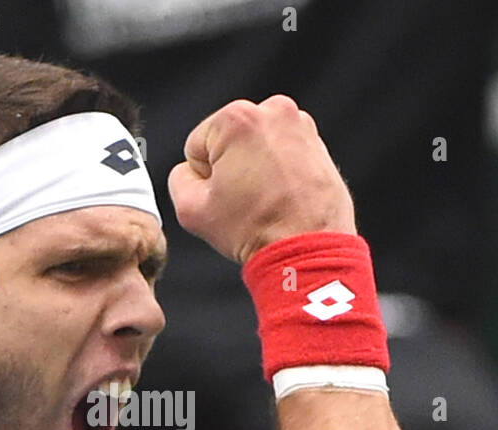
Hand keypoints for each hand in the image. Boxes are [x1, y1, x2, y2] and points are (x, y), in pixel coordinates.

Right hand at [168, 95, 356, 263]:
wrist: (307, 251)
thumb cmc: (256, 231)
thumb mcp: (190, 210)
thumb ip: (179, 179)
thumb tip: (190, 171)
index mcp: (237, 118)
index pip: (196, 147)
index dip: (203, 178)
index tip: (223, 197)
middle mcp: (273, 111)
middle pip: (228, 143)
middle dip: (231, 169)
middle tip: (244, 201)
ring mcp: (301, 126)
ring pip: (256, 148)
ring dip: (256, 170)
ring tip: (266, 200)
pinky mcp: (319, 145)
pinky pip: (283, 156)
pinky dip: (280, 173)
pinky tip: (283, 198)